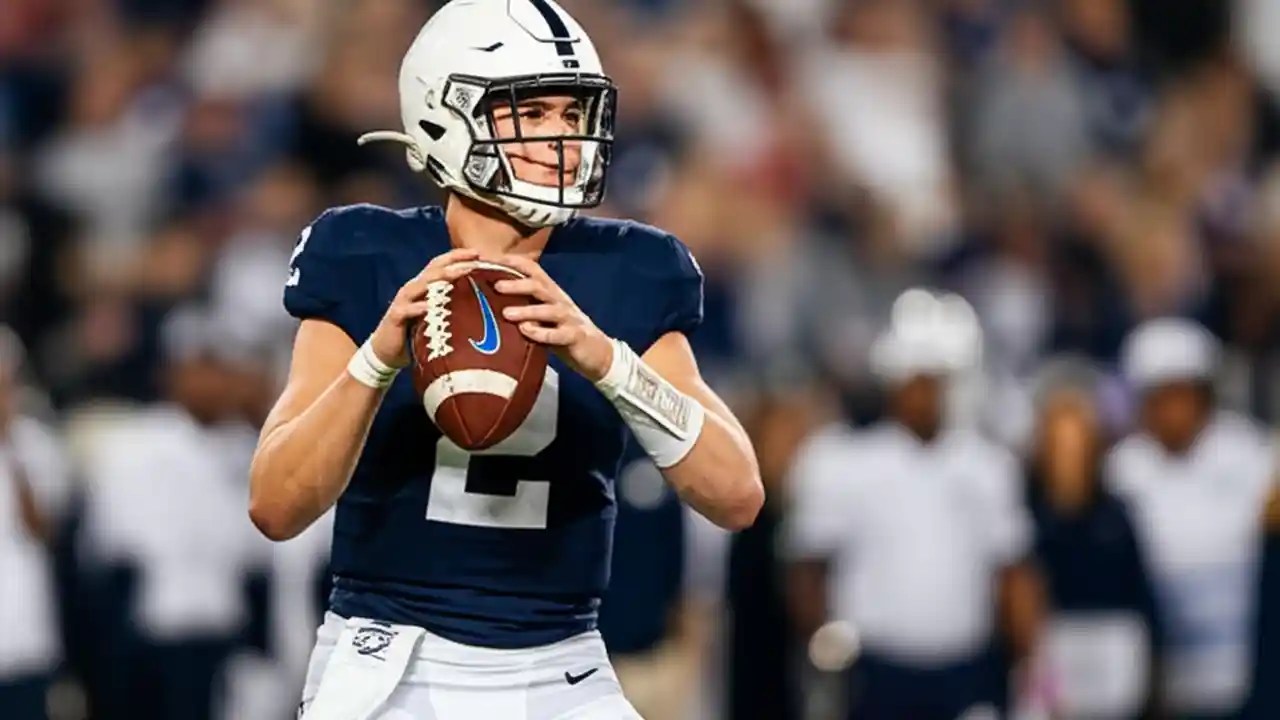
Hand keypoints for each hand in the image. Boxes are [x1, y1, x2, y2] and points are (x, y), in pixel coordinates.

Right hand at [369, 248, 478, 367]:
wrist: (387, 350)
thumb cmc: (416, 332)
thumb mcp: (436, 315)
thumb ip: (452, 305)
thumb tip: (481, 301)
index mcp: (425, 286)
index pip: (441, 265)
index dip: (457, 257)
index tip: (477, 254)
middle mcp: (414, 288)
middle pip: (433, 270)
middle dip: (453, 263)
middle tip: (473, 262)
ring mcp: (404, 301)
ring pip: (420, 285)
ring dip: (438, 279)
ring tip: (456, 275)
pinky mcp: (395, 316)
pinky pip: (406, 310)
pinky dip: (417, 307)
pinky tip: (428, 307)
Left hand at [490, 254, 613, 381]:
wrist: (597, 352)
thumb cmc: (562, 331)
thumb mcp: (544, 315)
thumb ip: (525, 305)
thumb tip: (490, 298)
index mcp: (551, 292)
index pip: (533, 270)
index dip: (513, 263)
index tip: (490, 260)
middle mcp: (560, 301)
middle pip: (539, 286)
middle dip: (518, 285)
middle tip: (496, 286)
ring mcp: (569, 319)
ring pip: (549, 310)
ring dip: (527, 310)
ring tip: (507, 313)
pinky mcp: (575, 337)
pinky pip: (558, 335)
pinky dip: (541, 333)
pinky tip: (527, 332)